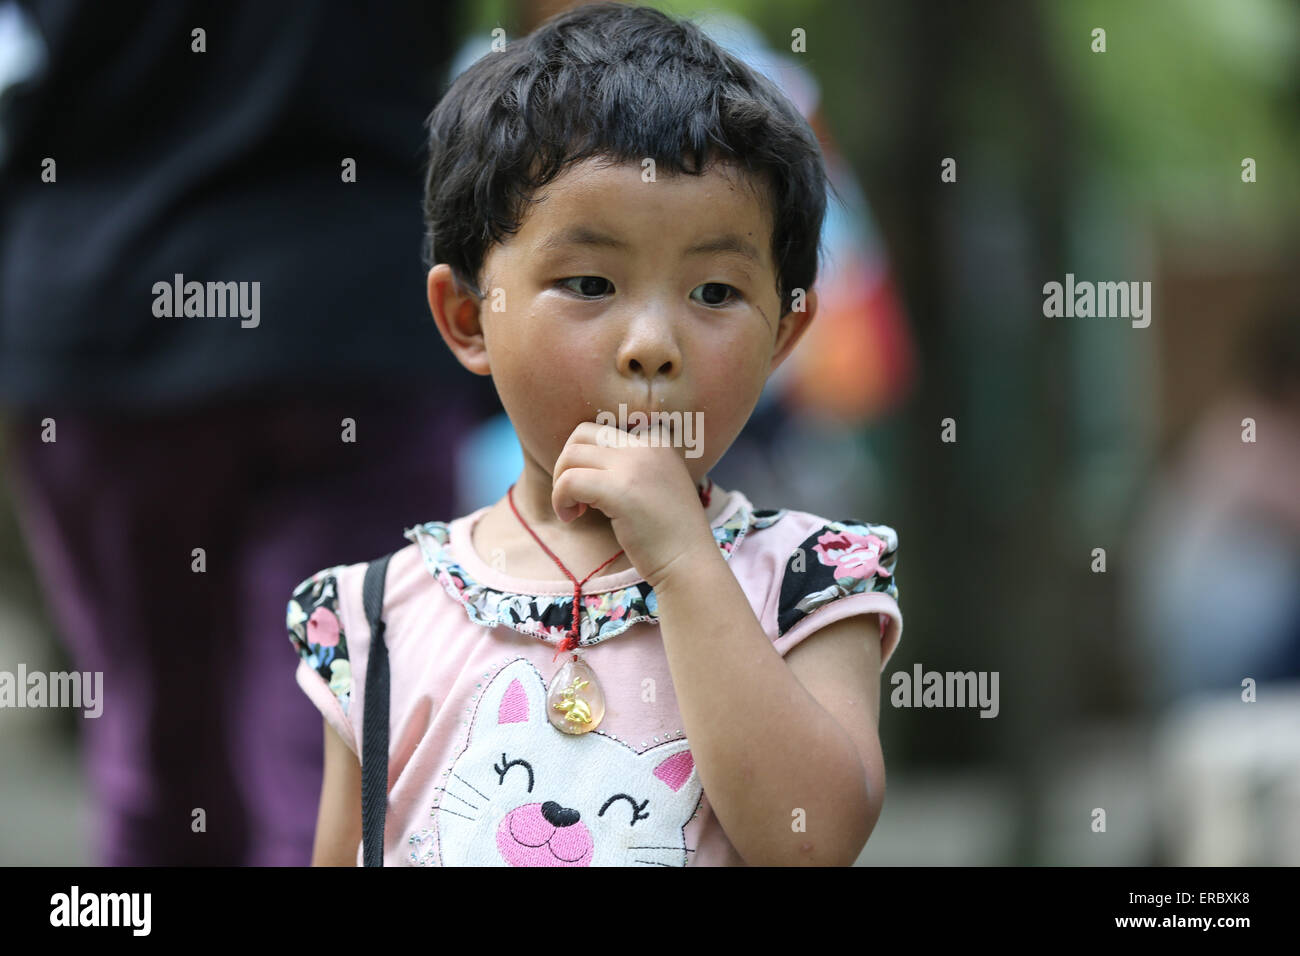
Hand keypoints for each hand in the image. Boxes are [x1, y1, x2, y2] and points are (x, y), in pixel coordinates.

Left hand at [551, 421, 716, 589]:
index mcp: (657, 442)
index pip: (603, 429)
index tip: (592, 489)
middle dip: (567, 464)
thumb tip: (581, 465)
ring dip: (561, 482)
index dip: (588, 458)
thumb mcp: (656, 487)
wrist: (690, 563)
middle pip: (583, 434)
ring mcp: (635, 464)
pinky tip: (571, 518)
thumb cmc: (669, 536)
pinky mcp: (620, 489)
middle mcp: (647, 445)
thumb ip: (629, 469)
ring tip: (574, 510)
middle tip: (575, 497)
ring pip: (572, 455)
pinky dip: (560, 499)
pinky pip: (569, 481)